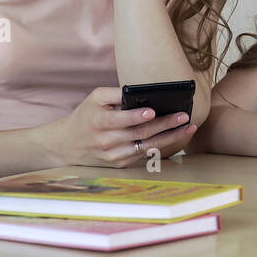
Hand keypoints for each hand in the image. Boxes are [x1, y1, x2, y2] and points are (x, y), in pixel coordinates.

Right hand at [46, 87, 194, 167]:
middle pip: (140, 134)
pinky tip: (176, 136)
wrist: (67, 145)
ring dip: (170, 137)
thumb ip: (116, 93)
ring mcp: (114, 156)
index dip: (136, 117)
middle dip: (165, 124)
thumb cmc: (86, 116)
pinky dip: (162, 145)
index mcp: (98, 123)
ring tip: (188, 127)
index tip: (153, 111)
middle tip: (184, 115)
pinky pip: (144, 154)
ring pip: (147, 147)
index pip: (120, 121)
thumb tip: (141, 92)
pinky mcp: (121, 164)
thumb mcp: (95, 98)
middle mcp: (106, 142)